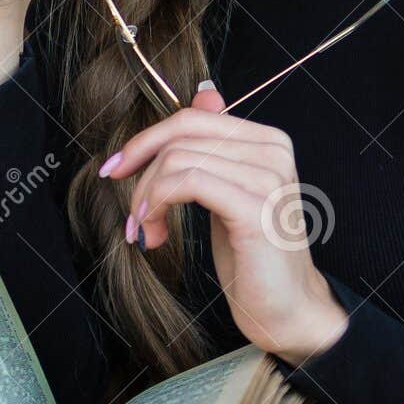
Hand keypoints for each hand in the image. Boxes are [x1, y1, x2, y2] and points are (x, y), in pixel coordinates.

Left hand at [99, 84, 349, 364]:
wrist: (288, 309)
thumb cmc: (254, 257)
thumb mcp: (228, 193)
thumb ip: (216, 148)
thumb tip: (205, 94)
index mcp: (268, 141)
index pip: (193, 118)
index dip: (146, 140)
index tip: (116, 169)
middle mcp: (273, 151)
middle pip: (181, 134)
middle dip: (140, 169)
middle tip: (130, 213)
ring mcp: (267, 177)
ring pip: (177, 160)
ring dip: (146, 198)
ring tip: (146, 233)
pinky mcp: (254, 207)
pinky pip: (187, 182)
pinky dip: (156, 204)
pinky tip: (153, 234)